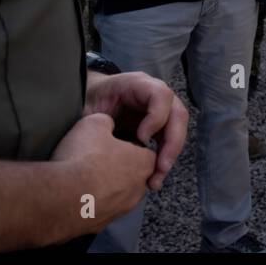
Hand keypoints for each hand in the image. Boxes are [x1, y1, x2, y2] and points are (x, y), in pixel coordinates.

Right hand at [51, 113, 155, 231]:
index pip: (148, 154)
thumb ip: (106, 122)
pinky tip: (74, 195)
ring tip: (83, 179)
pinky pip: (99, 211)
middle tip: (98, 161)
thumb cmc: (82, 159)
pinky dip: (90, 204)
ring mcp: (119, 211)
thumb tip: (107, 124)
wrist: (58, 198)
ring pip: (118, 196)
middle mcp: (137, 191)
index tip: (117, 145)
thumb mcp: (94, 123)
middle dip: (120, 169)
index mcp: (142, 164)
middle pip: (134, 177)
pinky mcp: (99, 226)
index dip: (132, 148)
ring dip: (105, 188)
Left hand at [83, 71, 188, 190]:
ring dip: (170, 156)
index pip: (161, 95)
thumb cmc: (87, 103)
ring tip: (156, 180)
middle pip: (178, 115)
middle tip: (160, 167)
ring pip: (177, 130)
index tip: (141, 139)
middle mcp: (155, 95)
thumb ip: (99, 118)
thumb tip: (110, 134)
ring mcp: (160, 110)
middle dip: (173, 143)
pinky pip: (168, 142)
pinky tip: (152, 177)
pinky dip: (163, 160)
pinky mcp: (159, 125)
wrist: (87, 101)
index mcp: (138, 84)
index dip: (157, 117)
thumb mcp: (91, 106)